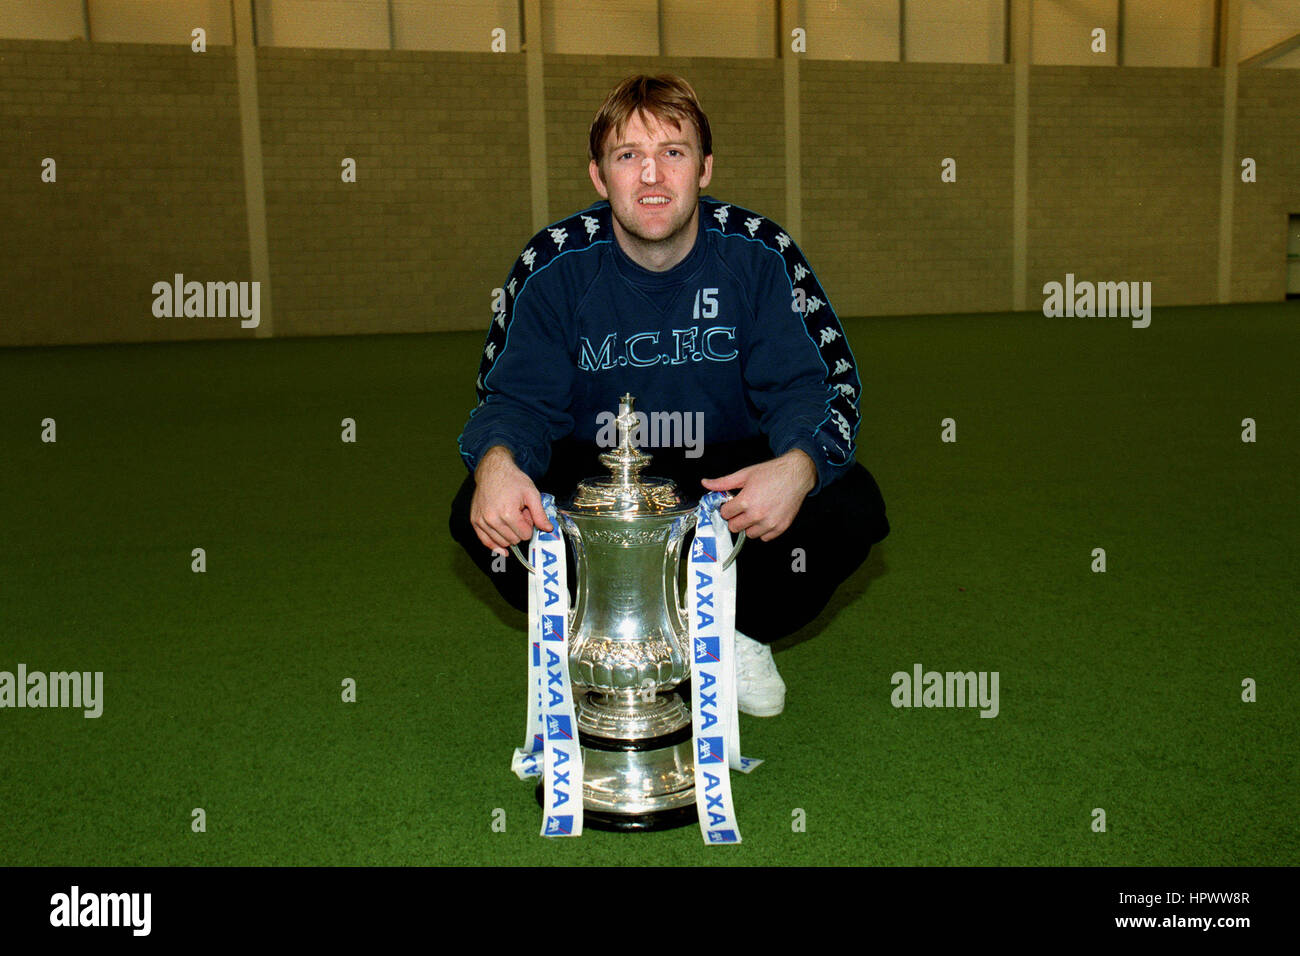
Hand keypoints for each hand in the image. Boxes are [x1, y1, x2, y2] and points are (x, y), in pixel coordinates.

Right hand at [469, 446, 553, 554]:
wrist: (493, 470)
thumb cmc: (513, 480)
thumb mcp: (531, 494)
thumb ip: (540, 514)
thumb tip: (548, 529)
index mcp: (508, 513)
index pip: (525, 535)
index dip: (529, 526)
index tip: (526, 514)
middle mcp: (492, 519)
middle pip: (514, 540)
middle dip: (519, 530)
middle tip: (517, 514)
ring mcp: (482, 521)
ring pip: (502, 543)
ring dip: (508, 534)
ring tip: (508, 517)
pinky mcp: (475, 521)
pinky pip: (485, 542)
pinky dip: (495, 545)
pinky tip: (502, 548)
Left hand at [699, 449, 815, 541]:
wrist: (796, 474)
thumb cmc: (772, 473)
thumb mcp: (744, 474)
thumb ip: (723, 482)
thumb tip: (705, 483)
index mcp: (746, 501)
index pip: (725, 514)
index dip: (727, 508)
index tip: (732, 504)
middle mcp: (757, 514)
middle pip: (734, 527)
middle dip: (735, 518)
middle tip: (743, 508)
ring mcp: (770, 523)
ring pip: (749, 534)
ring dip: (749, 526)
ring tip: (755, 512)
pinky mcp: (781, 527)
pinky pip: (765, 538)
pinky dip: (763, 530)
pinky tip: (765, 518)